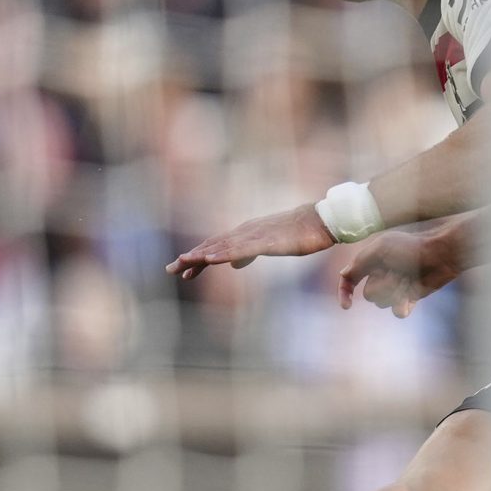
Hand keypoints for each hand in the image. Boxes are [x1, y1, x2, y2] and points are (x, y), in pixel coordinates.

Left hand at [166, 204, 333, 277]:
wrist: (322, 220)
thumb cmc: (301, 233)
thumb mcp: (271, 245)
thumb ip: (250, 253)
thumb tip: (234, 264)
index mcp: (246, 234)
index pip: (216, 247)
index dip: (197, 258)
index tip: (182, 270)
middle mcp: (245, 232)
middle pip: (212, 245)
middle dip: (190, 257)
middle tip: (169, 269)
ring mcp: (254, 236)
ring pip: (222, 247)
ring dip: (200, 255)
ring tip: (182, 263)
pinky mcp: (265, 241)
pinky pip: (240, 249)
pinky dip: (222, 254)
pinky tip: (209, 259)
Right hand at [336, 227, 460, 316]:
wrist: (440, 255)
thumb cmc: (411, 247)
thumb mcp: (381, 248)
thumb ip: (360, 262)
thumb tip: (344, 275)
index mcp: (372, 262)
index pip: (350, 279)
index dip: (345, 292)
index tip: (347, 306)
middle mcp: (381, 275)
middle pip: (369, 296)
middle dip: (381, 287)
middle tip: (396, 272)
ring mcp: (395, 288)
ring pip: (383, 304)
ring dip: (394, 293)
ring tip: (408, 279)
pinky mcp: (409, 298)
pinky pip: (397, 312)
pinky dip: (402, 306)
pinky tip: (411, 295)